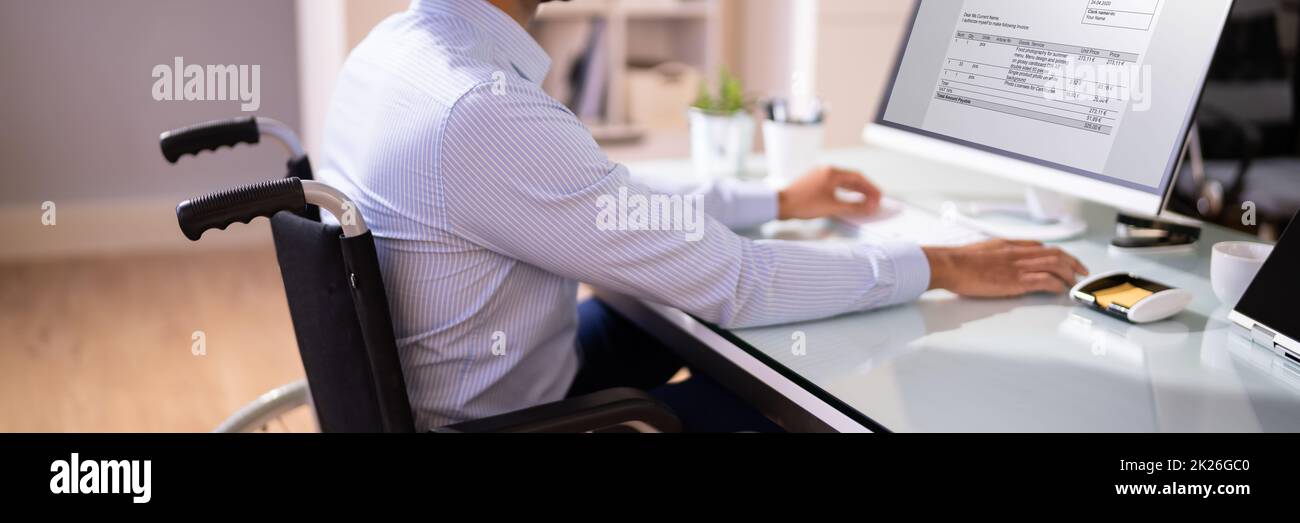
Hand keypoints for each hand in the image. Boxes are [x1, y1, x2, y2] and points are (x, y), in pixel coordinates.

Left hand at [777, 166, 881, 219]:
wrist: (779, 204)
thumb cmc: (804, 204)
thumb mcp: (832, 207)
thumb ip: (854, 206)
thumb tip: (870, 207)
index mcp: (832, 172)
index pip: (858, 177)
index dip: (871, 188)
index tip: (879, 197)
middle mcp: (826, 170)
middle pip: (851, 178)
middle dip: (864, 189)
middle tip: (875, 200)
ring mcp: (818, 175)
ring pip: (842, 181)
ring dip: (854, 191)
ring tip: (864, 201)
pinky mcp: (812, 182)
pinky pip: (833, 184)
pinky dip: (843, 192)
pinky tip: (846, 199)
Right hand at [923, 239, 1089, 296]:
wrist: (950, 264)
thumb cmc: (958, 261)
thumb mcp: (980, 251)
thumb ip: (994, 254)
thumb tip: (999, 262)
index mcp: (1008, 245)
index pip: (1040, 246)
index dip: (1056, 253)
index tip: (1063, 260)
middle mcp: (1017, 253)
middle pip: (1053, 253)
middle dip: (1072, 261)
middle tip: (1080, 270)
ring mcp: (1018, 266)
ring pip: (1054, 264)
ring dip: (1069, 273)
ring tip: (1075, 282)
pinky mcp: (1016, 280)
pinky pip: (1044, 280)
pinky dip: (1056, 284)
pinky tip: (1060, 290)